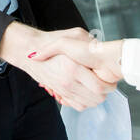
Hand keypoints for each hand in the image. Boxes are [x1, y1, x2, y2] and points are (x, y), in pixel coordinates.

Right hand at [0, 23, 114, 110]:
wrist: (29, 49)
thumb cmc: (49, 40)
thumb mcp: (74, 34)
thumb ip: (90, 41)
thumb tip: (103, 49)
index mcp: (73, 68)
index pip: (99, 87)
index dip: (109, 85)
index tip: (110, 78)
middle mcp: (67, 82)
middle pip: (96, 98)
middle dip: (105, 92)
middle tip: (106, 82)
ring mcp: (62, 89)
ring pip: (88, 104)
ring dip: (96, 97)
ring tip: (97, 86)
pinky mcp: (59, 92)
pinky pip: (77, 105)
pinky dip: (84, 102)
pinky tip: (86, 91)